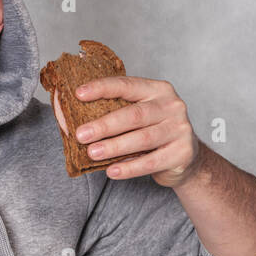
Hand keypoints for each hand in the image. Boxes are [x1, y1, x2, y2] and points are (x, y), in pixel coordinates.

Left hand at [71, 76, 202, 186]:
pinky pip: (151, 162)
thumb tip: (68, 114)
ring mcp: (180, 129)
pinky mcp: (182, 153)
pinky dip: (130, 167)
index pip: (126, 85)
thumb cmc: (152, 131)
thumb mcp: (138, 116)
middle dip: (104, 125)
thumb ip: (112, 111)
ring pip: (142, 138)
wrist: (187, 157)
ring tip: (92, 153)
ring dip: (114, 147)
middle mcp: (172, 106)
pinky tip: (112, 171)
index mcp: (157, 89)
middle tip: (80, 135)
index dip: (102, 88)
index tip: (78, 94)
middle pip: (134, 114)